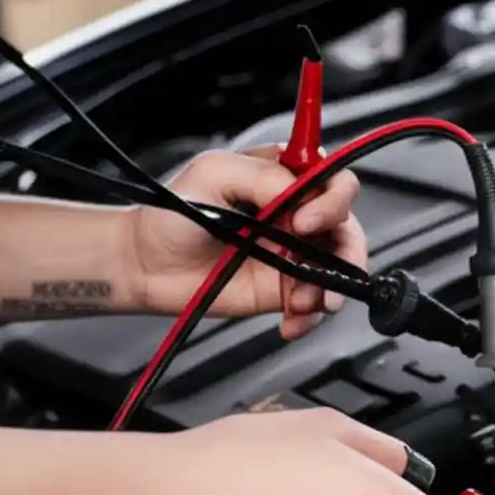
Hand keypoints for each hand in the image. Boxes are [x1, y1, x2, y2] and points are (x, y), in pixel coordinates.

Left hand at [126, 147, 364, 339]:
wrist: (147, 266)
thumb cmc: (171, 214)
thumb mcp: (213, 175)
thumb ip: (262, 176)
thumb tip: (301, 192)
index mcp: (283, 177)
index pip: (332, 179)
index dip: (332, 199)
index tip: (305, 219)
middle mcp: (296, 213)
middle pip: (347, 224)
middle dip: (347, 249)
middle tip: (317, 267)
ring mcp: (294, 253)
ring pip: (341, 267)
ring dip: (332, 287)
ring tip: (302, 302)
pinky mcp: (285, 289)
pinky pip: (316, 303)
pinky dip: (311, 315)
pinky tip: (291, 319)